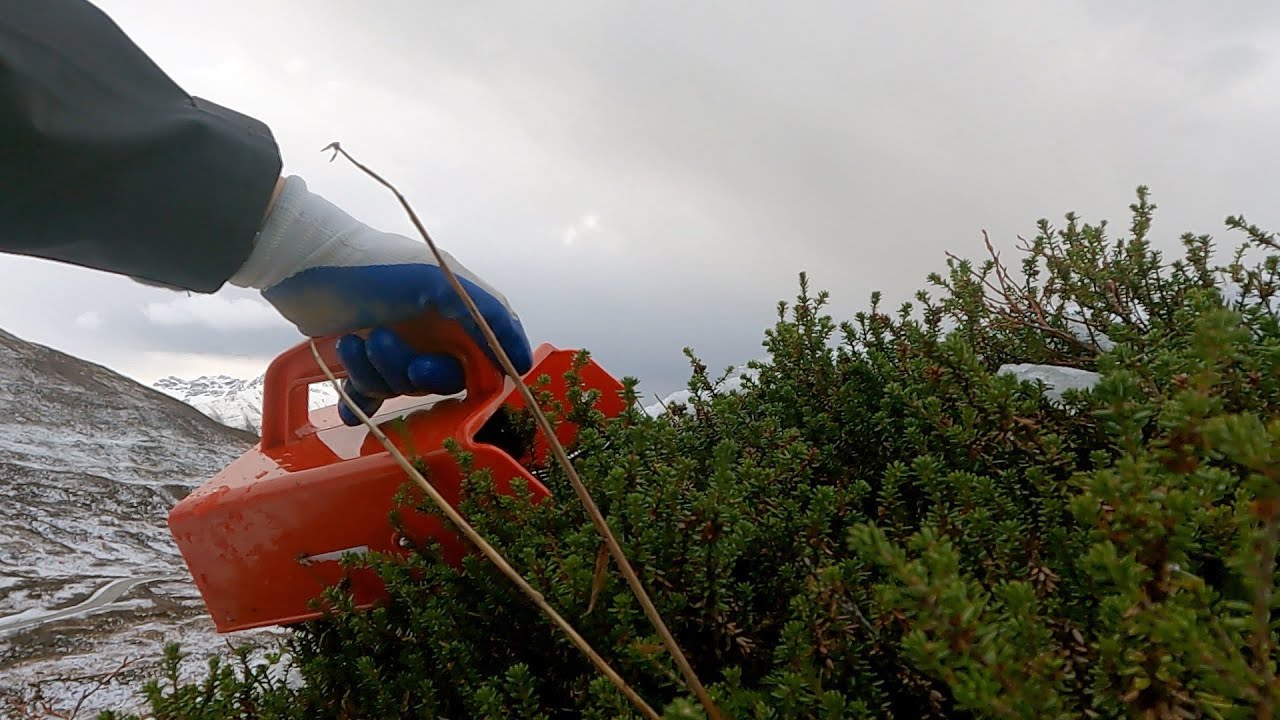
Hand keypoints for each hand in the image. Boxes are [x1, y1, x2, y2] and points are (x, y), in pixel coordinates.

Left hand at [230, 176, 532, 424]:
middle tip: (382, 343)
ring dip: (375, 372)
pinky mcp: (363, 358)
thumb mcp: (434, 278)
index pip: (487, 357)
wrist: (300, 262)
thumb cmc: (371, 266)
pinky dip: (361, 399)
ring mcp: (398, 344)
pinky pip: (372, 395)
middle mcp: (432, 329)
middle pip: (441, 379)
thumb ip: (484, 312)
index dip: (477, 374)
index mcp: (457, 308)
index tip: (453, 379)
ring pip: (403, 387)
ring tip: (351, 343)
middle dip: (410, 369)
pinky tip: (347, 407)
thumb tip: (518, 360)